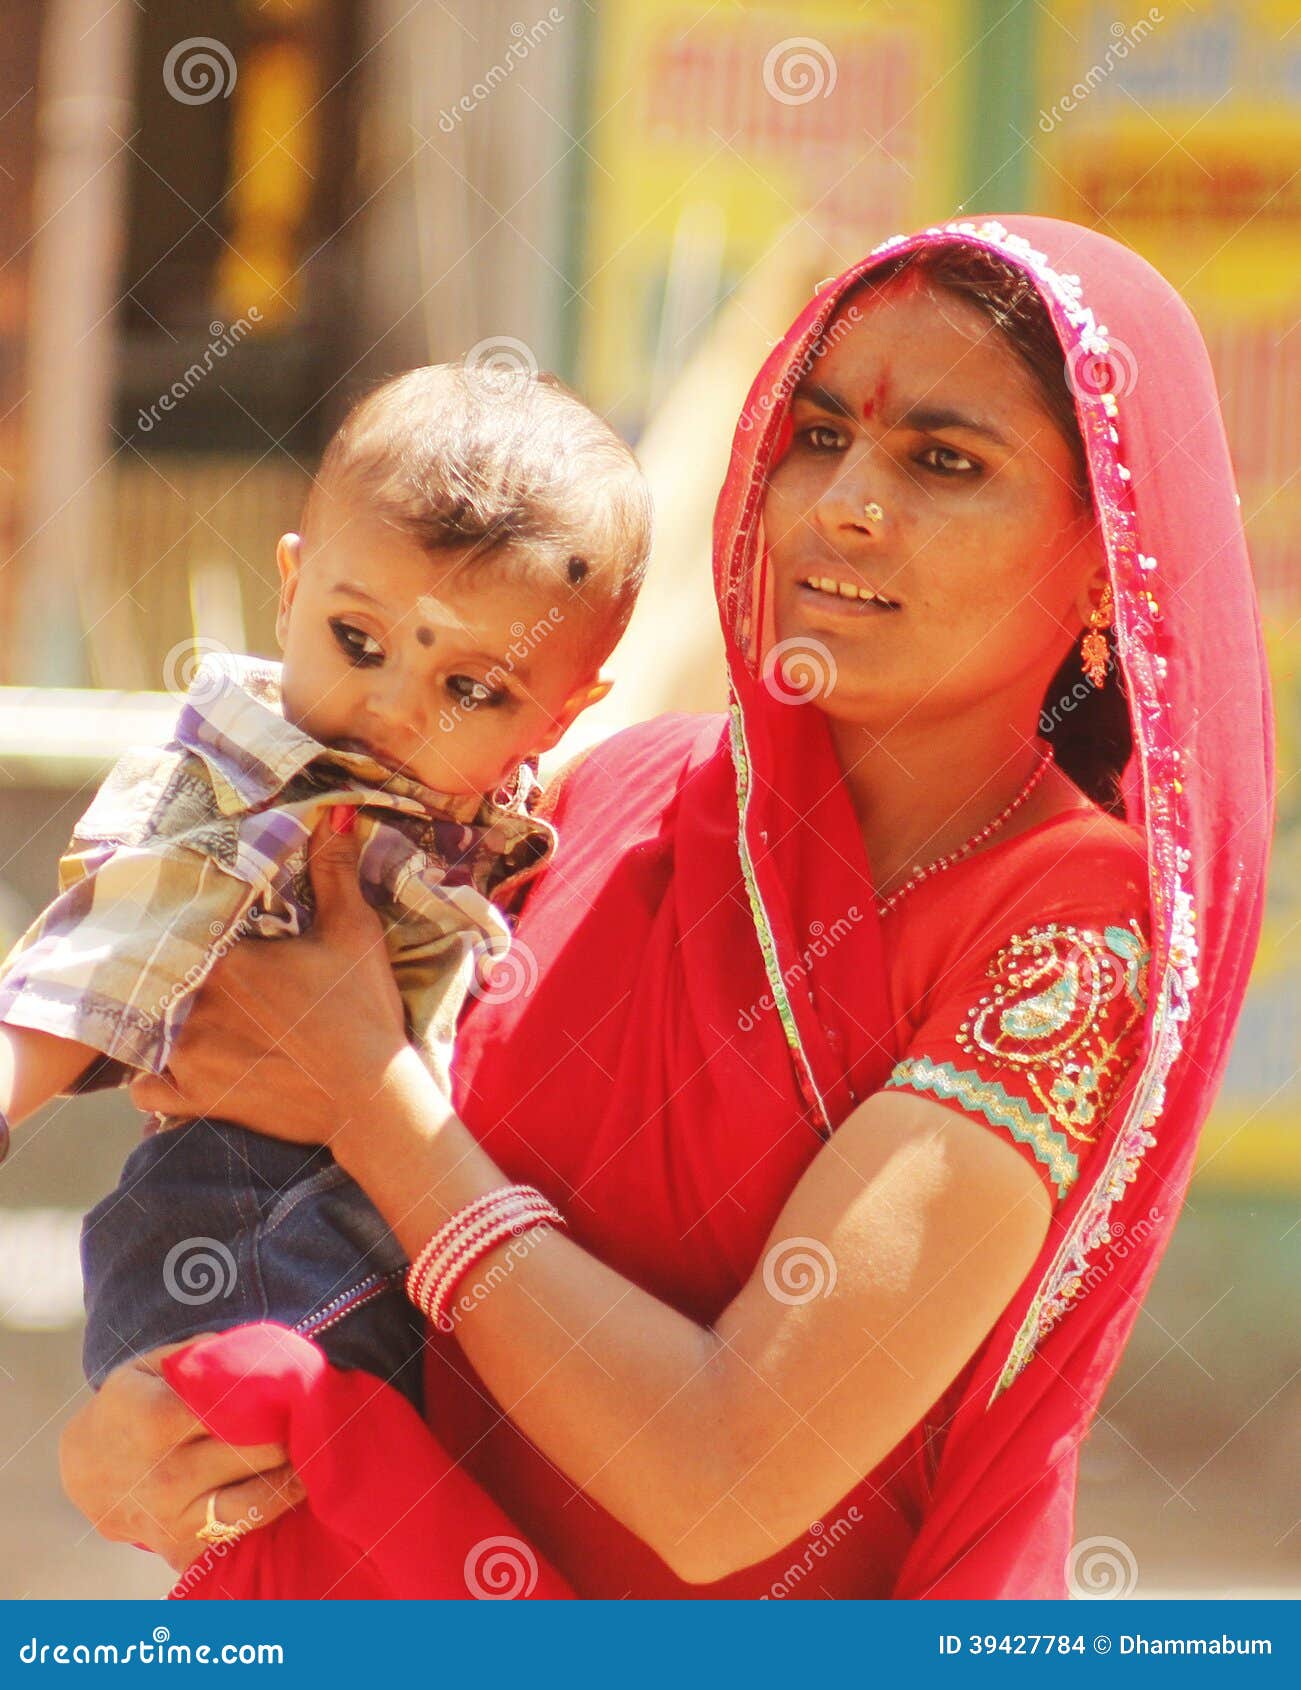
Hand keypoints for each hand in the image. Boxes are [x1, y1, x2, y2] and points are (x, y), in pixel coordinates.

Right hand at [59, 1344, 303, 1571]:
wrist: (86, 1468)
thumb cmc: (131, 1406)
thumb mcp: (149, 1366)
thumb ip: (202, 1354)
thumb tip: (256, 1353)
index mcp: (155, 1419)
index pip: (233, 1408)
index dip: (273, 1397)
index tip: (298, 1388)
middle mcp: (164, 1475)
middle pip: (255, 1453)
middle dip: (291, 1433)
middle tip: (315, 1418)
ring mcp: (173, 1519)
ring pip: (256, 1502)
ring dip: (294, 1478)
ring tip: (314, 1454)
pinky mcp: (182, 1551)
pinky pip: (241, 1536)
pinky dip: (271, 1514)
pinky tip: (292, 1491)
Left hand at [129, 807, 408, 1147]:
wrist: (371, 1098)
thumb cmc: (363, 1010)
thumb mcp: (354, 932)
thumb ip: (334, 872)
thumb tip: (337, 815)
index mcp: (226, 956)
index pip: (183, 924)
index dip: (187, 922)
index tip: (195, 921)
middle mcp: (193, 1002)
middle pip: (160, 973)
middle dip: (171, 969)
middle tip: (188, 966)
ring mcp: (187, 1054)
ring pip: (144, 1025)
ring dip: (157, 1018)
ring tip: (181, 1011)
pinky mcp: (192, 1097)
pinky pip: (143, 1085)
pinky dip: (154, 1076)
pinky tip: (177, 1062)